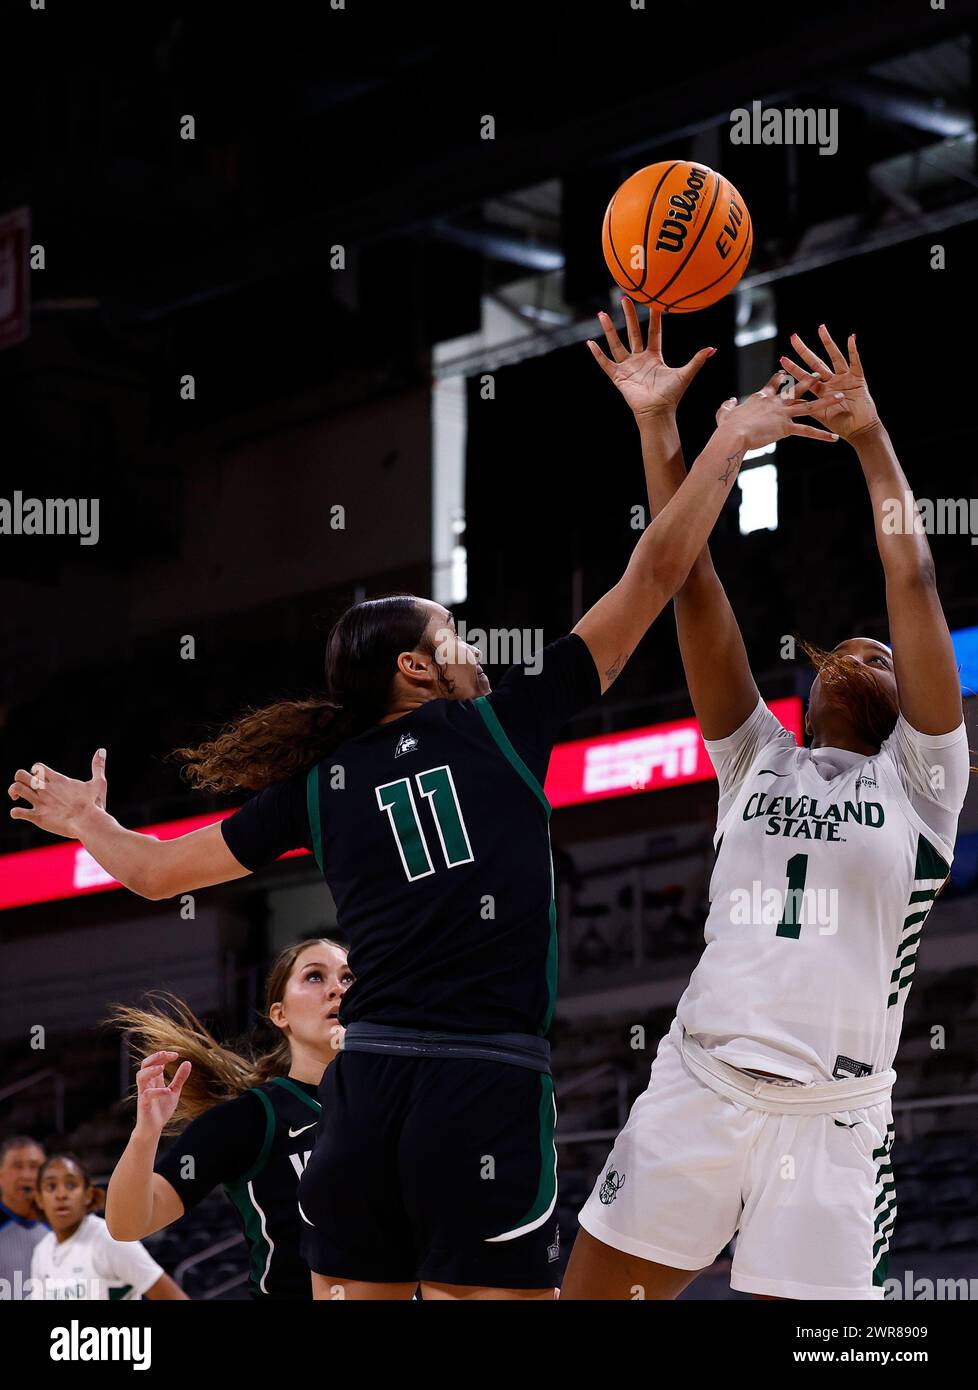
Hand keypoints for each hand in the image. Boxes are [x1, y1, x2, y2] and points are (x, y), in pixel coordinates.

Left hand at [8, 750, 107, 838]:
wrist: (89, 822)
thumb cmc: (94, 804)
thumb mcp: (99, 783)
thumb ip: (98, 766)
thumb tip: (102, 750)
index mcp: (58, 780)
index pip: (37, 767)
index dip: (36, 771)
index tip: (40, 778)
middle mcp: (46, 788)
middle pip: (21, 775)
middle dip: (20, 779)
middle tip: (27, 787)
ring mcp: (40, 802)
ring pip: (16, 789)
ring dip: (14, 793)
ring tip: (18, 798)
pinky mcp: (37, 816)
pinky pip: (17, 812)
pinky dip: (16, 812)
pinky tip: (20, 813)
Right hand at [133, 1051, 191, 1137]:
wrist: (153, 1128)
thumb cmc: (162, 1109)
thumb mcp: (174, 1091)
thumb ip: (179, 1078)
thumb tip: (188, 1062)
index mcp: (154, 1079)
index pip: (155, 1062)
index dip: (163, 1056)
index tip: (176, 1055)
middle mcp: (147, 1084)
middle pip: (144, 1065)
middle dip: (154, 1058)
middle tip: (166, 1054)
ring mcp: (144, 1094)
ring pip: (140, 1077)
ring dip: (150, 1071)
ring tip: (161, 1068)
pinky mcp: (144, 1104)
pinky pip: (147, 1095)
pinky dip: (157, 1091)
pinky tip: (167, 1091)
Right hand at [587, 298, 714, 418]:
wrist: (657, 413)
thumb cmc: (671, 396)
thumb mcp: (685, 374)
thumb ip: (697, 360)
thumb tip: (712, 348)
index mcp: (654, 357)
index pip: (654, 332)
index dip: (654, 318)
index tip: (653, 302)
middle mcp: (639, 359)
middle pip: (633, 332)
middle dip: (629, 316)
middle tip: (625, 298)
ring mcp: (628, 367)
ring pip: (616, 344)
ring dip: (609, 329)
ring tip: (601, 314)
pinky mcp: (619, 377)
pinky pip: (606, 364)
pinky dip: (598, 355)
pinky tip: (590, 344)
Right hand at [714, 369, 841, 453]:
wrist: (733, 435)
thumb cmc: (727, 427)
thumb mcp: (724, 413)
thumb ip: (728, 405)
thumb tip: (730, 400)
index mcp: (761, 397)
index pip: (773, 384)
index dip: (779, 379)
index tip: (783, 372)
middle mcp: (775, 402)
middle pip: (796, 389)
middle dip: (809, 381)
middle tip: (820, 375)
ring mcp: (782, 413)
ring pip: (810, 406)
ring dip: (827, 401)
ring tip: (841, 397)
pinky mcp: (785, 427)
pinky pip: (807, 431)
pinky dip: (821, 436)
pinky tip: (834, 438)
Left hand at [780, 325, 878, 441]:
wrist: (860, 431)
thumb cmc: (841, 426)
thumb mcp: (820, 415)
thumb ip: (806, 407)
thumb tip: (786, 407)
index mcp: (821, 391)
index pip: (804, 377)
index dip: (794, 368)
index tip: (782, 359)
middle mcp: (832, 382)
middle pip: (815, 363)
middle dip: (803, 351)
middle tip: (793, 337)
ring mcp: (844, 379)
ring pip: (834, 357)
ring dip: (828, 343)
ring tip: (821, 329)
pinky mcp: (858, 379)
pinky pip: (856, 363)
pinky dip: (854, 351)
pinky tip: (851, 338)